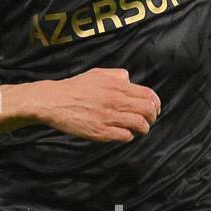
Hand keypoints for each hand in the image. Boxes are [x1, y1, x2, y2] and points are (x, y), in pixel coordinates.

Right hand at [36, 68, 160, 142]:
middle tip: (149, 120)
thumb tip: (129, 80)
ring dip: (143, 128)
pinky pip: (125, 136)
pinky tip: (124, 133)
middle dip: (152, 117)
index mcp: (117, 86)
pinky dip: (129, 136)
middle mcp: (116, 101)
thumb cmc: (75, 87)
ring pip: (139, 125)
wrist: (54, 101)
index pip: (148, 95)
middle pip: (147, 111)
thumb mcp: (98, 73)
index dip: (156, 104)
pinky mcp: (102, 132)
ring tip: (139, 129)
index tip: (155, 109)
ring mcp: (109, 117)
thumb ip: (116, 75)